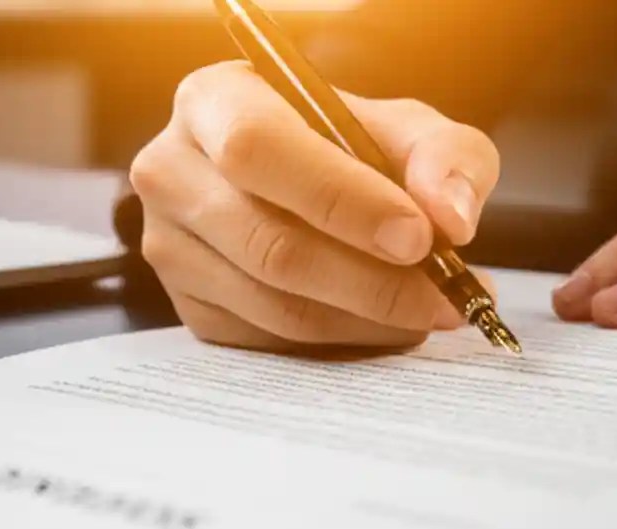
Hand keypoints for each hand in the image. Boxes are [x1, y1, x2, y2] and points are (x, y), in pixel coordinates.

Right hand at [129, 61, 499, 351]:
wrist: (299, 186)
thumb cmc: (346, 146)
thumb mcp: (404, 129)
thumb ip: (445, 157)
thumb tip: (449, 219)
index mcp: (212, 100)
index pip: (259, 149)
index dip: (340, 199)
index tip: (418, 238)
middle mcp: (170, 172)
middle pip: (267, 243)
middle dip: (370, 281)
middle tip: (443, 296)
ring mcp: (167, 246)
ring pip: (272, 303)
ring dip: (365, 318)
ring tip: (428, 309)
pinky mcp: (188, 307)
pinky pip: (268, 339)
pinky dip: (340, 340)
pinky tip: (382, 321)